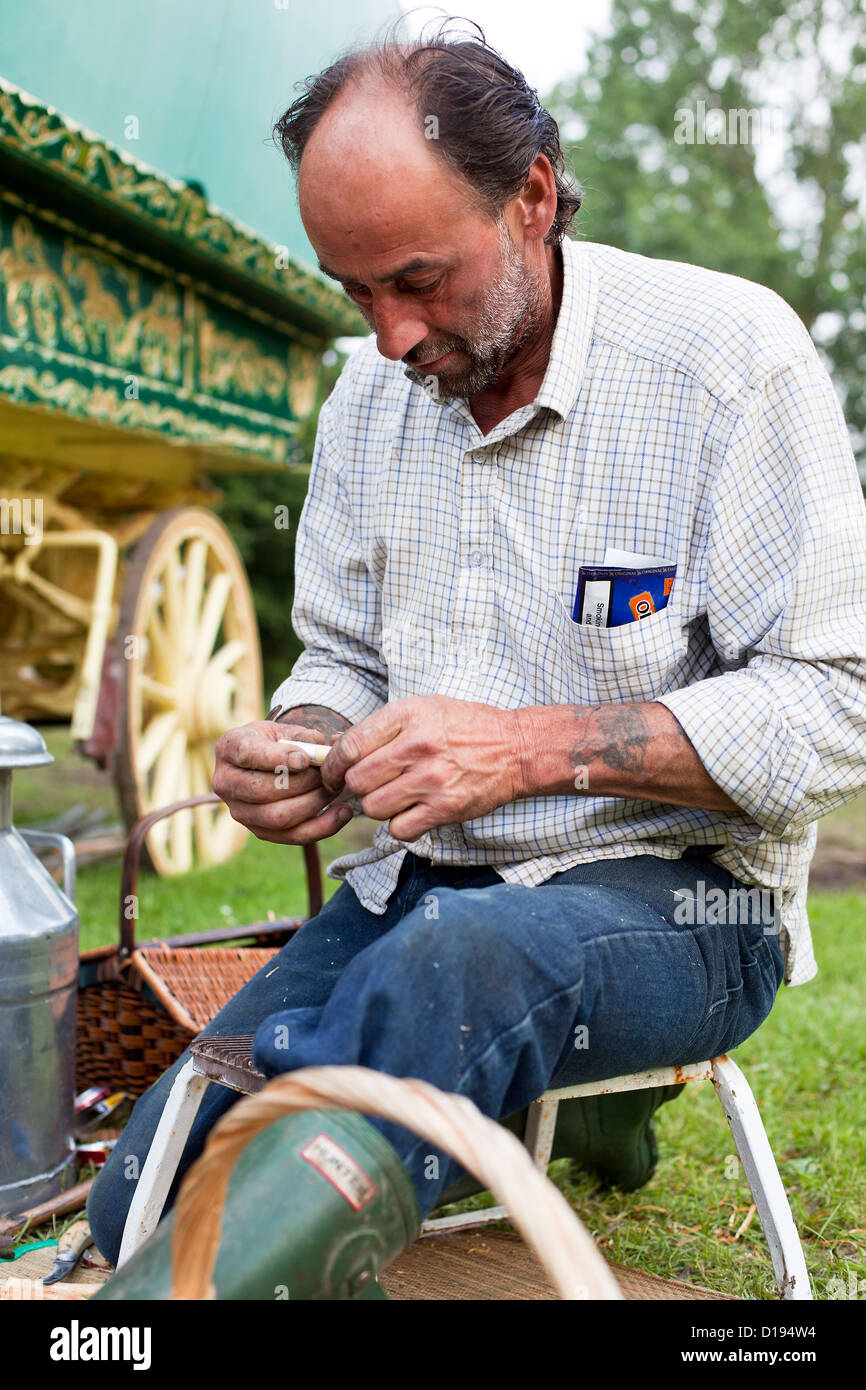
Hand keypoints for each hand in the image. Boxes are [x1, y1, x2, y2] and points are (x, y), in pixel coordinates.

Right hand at [211, 719, 350, 844]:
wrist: (265, 763)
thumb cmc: (276, 742)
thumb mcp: (285, 730)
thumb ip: (303, 736)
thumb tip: (323, 747)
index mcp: (229, 748)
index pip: (248, 754)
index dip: (277, 758)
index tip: (304, 759)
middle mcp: (225, 782)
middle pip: (263, 790)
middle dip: (302, 783)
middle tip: (328, 774)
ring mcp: (239, 811)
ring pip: (277, 817)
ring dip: (313, 804)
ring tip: (334, 790)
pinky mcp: (259, 831)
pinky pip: (292, 836)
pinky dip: (322, 827)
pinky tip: (342, 812)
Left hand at [319, 695, 522, 841]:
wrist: (515, 749)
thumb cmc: (465, 728)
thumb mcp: (423, 709)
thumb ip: (381, 727)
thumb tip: (335, 746)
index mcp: (407, 716)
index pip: (349, 746)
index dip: (331, 765)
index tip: (332, 774)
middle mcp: (417, 746)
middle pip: (356, 780)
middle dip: (355, 787)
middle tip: (368, 785)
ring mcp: (431, 779)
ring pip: (373, 807)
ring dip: (378, 806)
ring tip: (395, 796)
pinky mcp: (445, 808)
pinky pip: (399, 829)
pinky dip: (399, 825)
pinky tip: (412, 811)